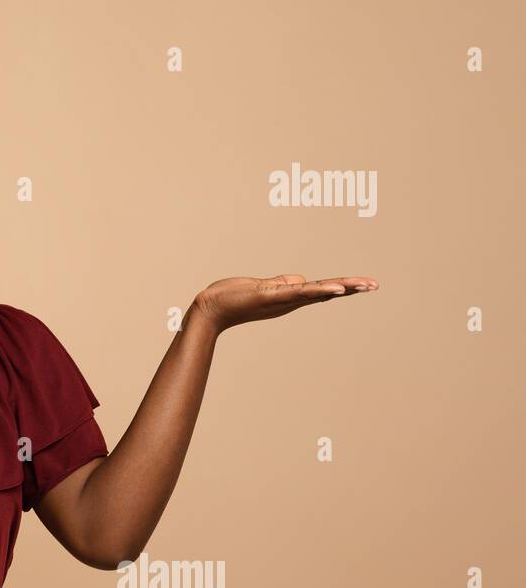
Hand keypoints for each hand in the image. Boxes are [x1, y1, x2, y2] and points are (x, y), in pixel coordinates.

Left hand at [192, 274, 377, 333]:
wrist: (212, 308)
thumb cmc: (235, 297)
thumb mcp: (265, 288)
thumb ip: (284, 284)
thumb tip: (302, 280)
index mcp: (291, 296)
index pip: (323, 289)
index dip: (344, 286)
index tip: (367, 283)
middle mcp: (291, 300)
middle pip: (327, 291)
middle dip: (351, 287)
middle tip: (375, 285)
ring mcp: (283, 299)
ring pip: (318, 292)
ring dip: (341, 288)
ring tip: (363, 285)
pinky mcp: (272, 296)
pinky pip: (299, 293)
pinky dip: (318, 291)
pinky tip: (335, 290)